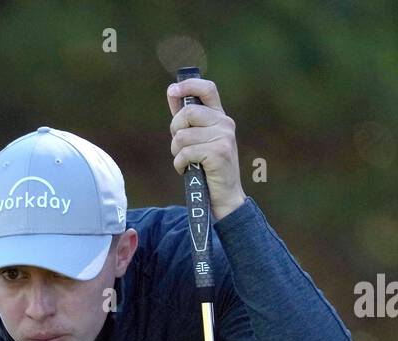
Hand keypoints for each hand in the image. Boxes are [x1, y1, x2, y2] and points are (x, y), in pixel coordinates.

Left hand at [166, 76, 246, 221]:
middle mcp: (225, 123)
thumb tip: (172, 91)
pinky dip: (180, 165)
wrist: (224, 197)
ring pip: (181, 136)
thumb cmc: (207, 169)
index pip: (207, 88)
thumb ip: (186, 118)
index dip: (188, 85)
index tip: (172, 90)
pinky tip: (188, 170)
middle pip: (186, 113)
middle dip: (175, 131)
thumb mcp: (198, 139)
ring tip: (187, 162)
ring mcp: (223, 137)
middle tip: (181, 147)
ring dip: (177, 153)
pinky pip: (185, 153)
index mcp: (220, 117)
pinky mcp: (218, 152)